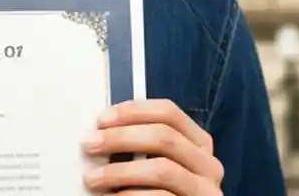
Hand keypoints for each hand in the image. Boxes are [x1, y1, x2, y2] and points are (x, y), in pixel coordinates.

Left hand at [80, 99, 223, 194]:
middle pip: (164, 137)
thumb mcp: (155, 163)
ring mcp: (205, 190)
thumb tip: (103, 129)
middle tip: (90, 145)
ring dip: (120, 172)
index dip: (133, 111)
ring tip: (93, 178)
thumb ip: (141, 145)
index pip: (169, 112)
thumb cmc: (158, 191)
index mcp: (198, 143)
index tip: (102, 120)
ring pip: (162, 169)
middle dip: (121, 138)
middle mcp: (208, 164)